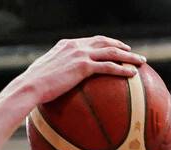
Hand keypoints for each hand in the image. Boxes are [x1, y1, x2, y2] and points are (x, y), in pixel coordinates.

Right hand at [15, 36, 144, 106]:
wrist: (29, 87)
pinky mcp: (83, 67)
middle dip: (121, 45)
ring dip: (128, 55)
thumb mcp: (44, 76)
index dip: (106, 43)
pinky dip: (122, 69)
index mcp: (66, 45)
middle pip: (104, 42)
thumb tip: (56, 89)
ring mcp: (80, 54)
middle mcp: (75, 46)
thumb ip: (55, 76)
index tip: (116, 47)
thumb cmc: (33, 88)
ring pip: (111, 52)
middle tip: (132, 51)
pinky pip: (108, 67)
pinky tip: (132, 74)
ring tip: (141, 61)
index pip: (90, 40)